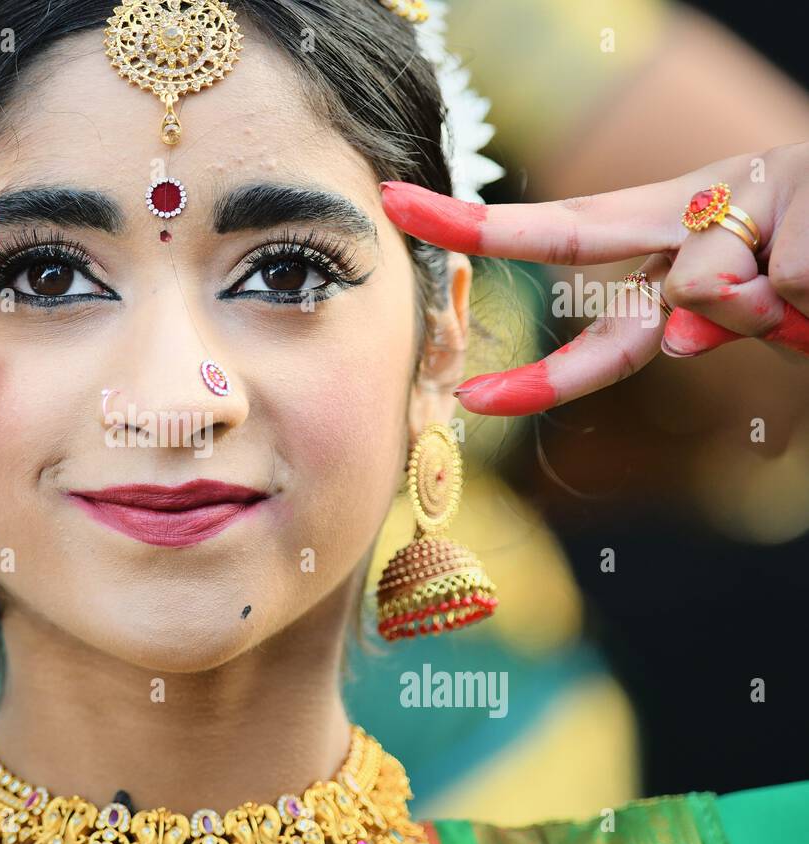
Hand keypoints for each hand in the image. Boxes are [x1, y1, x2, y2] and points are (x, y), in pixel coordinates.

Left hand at [379, 142, 808, 415]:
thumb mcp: (768, 302)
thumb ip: (714, 319)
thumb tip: (683, 330)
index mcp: (673, 232)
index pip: (562, 240)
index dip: (482, 236)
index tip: (402, 213)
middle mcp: (694, 211)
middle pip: (571, 234)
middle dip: (481, 229)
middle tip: (392, 207)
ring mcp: (744, 202)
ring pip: (708, 292)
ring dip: (765, 319)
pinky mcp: (802, 195)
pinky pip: (790, 286)